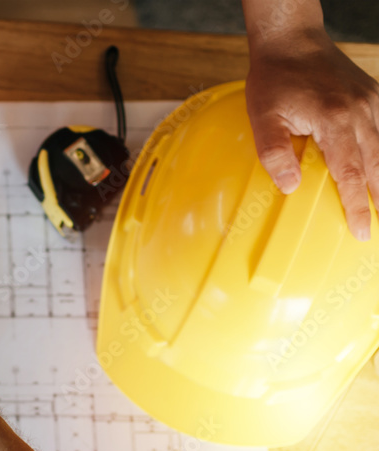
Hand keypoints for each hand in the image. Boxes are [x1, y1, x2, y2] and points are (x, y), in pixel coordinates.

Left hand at [246, 27, 378, 240]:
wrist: (292, 42)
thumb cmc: (274, 79)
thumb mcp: (262, 116)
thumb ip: (274, 151)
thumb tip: (290, 186)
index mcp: (335, 121)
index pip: (350, 173)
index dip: (357, 204)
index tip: (361, 229)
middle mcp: (361, 112)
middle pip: (377, 164)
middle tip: (378, 228)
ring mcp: (370, 102)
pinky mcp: (372, 96)